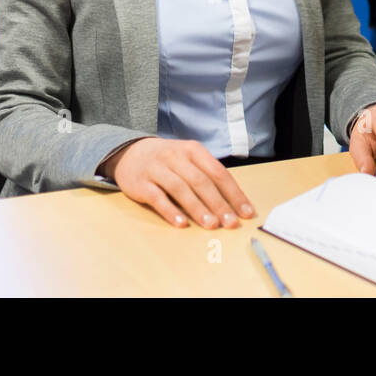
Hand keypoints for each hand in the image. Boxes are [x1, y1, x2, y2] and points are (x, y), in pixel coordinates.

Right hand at [102, 137, 254, 228]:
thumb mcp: (189, 159)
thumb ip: (207, 175)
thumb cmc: (168, 160)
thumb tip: (233, 202)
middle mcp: (176, 157)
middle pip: (201, 181)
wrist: (130, 153)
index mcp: (193, 150)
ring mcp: (157, 169)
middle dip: (218, 203)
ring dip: (198, 208)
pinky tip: (181, 223)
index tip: (245, 212)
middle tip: (231, 222)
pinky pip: (157, 198)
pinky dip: (170, 211)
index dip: (233, 193)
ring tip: (211, 225)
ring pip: (181, 189)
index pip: (218, 172)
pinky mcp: (141, 183)